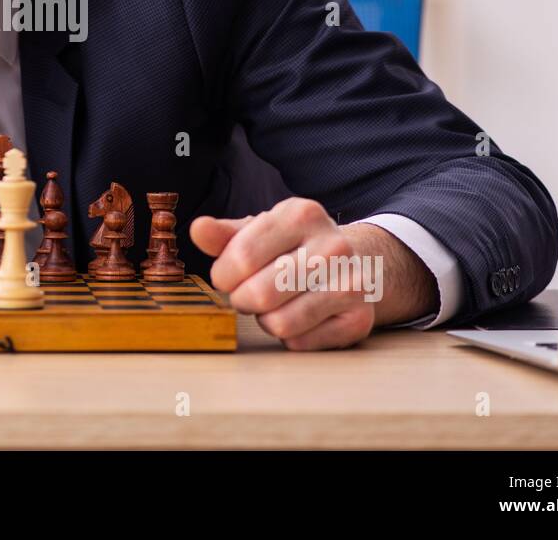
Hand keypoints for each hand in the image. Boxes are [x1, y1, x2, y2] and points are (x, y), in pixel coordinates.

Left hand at [190, 198, 380, 350]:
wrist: (359, 262)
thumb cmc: (295, 246)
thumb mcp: (260, 230)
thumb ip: (225, 234)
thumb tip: (198, 229)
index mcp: (302, 214)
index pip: (242, 256)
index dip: (223, 275)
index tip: (226, 277)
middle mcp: (333, 246)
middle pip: (259, 294)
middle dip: (242, 299)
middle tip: (247, 293)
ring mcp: (352, 284)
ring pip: (280, 324)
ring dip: (265, 319)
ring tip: (274, 304)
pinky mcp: (359, 320)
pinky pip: (301, 343)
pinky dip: (290, 336)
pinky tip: (299, 316)